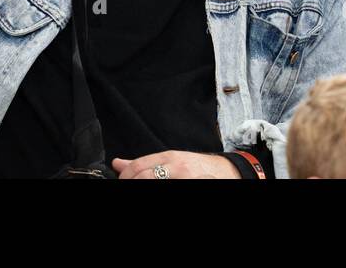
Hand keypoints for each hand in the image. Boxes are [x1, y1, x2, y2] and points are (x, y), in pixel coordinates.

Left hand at [112, 151, 240, 178]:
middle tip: (126, 185)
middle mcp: (177, 168)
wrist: (227, 172)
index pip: (139, 166)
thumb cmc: (198, 168)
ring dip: (142, 185)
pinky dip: (158, 187)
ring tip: (137, 187)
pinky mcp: (195, 184)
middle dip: (132, 182)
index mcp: (169, 158)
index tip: (121, 181)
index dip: (126, 176)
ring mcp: (186, 179)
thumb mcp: (171, 161)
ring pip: (154, 181)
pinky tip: (156, 188)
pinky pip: (169, 186)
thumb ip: (144, 163)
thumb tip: (118, 164)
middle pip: (145, 176)